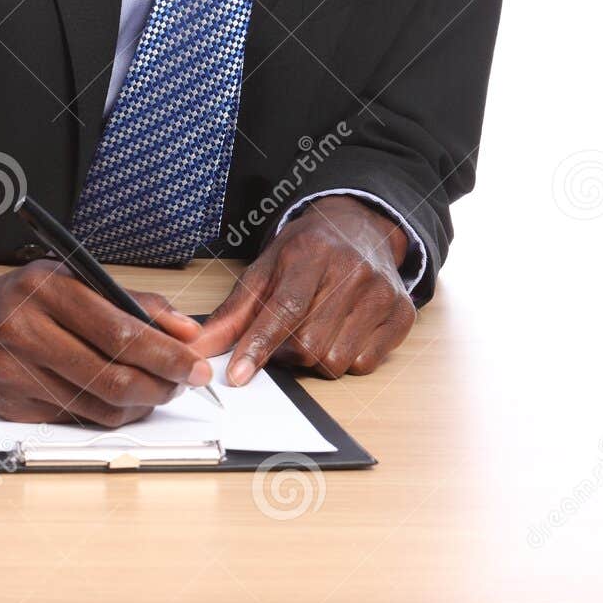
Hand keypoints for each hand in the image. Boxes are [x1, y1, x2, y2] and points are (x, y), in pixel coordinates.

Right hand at [0, 256, 210, 426]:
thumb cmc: (17, 299)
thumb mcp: (69, 278)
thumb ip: (131, 301)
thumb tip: (186, 331)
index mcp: (46, 291)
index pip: (120, 331)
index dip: (167, 354)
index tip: (197, 364)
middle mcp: (27, 332)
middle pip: (113, 376)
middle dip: (162, 385)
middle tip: (186, 383)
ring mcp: (16, 375)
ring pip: (100, 407)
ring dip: (140, 403)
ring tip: (157, 388)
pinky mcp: (12, 408)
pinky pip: (78, 419)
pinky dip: (108, 412)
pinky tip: (118, 397)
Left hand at [193, 196, 415, 384]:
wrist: (360, 227)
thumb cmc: (308, 251)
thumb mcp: (266, 268)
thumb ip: (234, 312)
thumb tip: (200, 348)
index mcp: (313, 253)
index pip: (285, 309)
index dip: (259, 345)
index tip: (238, 375)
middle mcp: (353, 271)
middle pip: (309, 344)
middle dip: (287, 352)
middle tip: (286, 334)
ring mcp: (382, 293)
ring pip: (336, 360)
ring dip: (316, 357)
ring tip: (315, 328)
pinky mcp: (402, 314)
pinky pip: (364, 365)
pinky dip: (346, 358)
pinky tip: (342, 331)